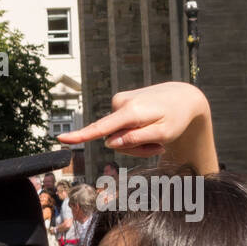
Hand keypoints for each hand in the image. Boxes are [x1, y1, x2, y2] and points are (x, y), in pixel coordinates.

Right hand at [59, 82, 214, 170]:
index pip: (102, 127)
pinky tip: (148, 126)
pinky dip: (133, 131)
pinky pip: (119, 126)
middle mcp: (122, 103)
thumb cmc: (178, 118)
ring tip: (155, 137)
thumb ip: (136, 140)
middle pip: (113, 139)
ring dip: (134, 141)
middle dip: (132, 148)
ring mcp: (120, 101)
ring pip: (116, 134)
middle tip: (157, 146)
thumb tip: (109, 142)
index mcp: (132, 112)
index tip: (61, 138)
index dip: (81, 136)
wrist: (184, 97)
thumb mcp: (164, 134)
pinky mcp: (120, 102)